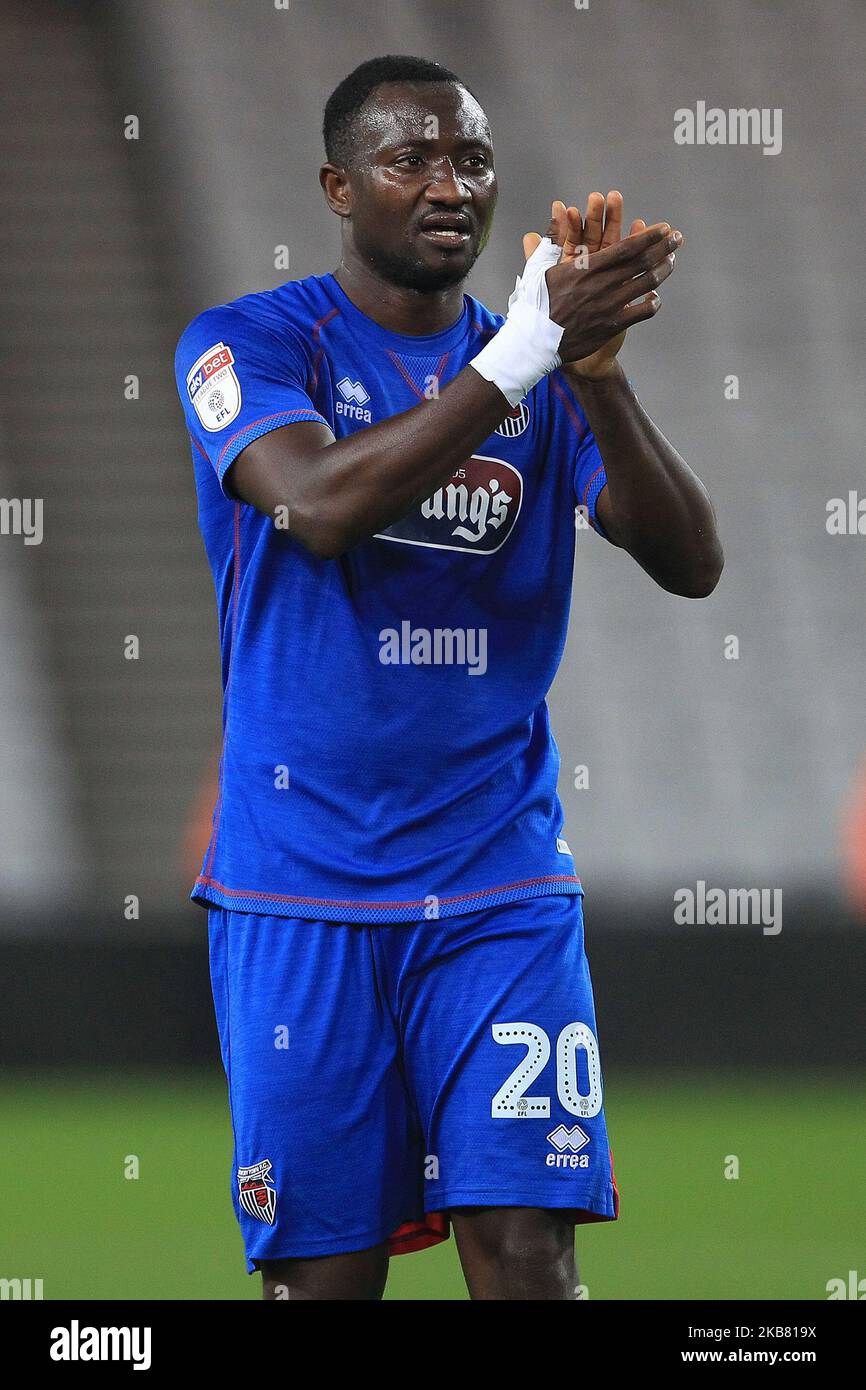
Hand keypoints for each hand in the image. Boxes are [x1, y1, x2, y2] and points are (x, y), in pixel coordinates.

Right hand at [525, 193, 682, 378]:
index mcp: (588, 267)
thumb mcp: (539, 268)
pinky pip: (642, 312)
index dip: (649, 236)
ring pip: (647, 283)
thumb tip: (554, 212)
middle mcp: (603, 283)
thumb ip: (552, 240)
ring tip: (672, 260)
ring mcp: (610, 305)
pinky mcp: (613, 325)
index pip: (627, 247)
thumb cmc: (536, 304)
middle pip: (643, 261)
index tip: (664, 228)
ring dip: (663, 270)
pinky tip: (656, 297)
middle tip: (678, 238)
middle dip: (665, 247)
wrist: (536, 342)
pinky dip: (653, 302)